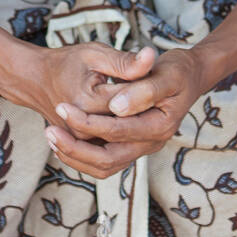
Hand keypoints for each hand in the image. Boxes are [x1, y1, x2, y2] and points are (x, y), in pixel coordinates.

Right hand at [18, 40, 157, 138]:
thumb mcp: (95, 54)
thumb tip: (151, 56)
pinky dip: (122, 145)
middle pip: (130, 130)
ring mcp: (81, 143)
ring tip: (137, 111)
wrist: (36, 82)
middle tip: (147, 98)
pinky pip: (107, 159)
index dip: (148, 91)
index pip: (134, 104)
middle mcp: (83, 130)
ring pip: (121, 148)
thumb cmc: (66, 64)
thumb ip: (124, 62)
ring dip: (135, 135)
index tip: (151, 79)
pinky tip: (127, 125)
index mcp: (90, 102)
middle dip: (143, 115)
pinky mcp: (82, 149)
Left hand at [46, 48, 204, 179]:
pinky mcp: (132, 146)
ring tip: (51, 137)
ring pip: (104, 166)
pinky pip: (105, 162)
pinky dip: (83, 157)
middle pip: (108, 159)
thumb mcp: (165, 72)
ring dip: (76, 156)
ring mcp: (141, 148)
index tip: (62, 106)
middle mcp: (151, 143)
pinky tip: (64, 142)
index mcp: (159, 126)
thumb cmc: (177, 70)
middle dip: (75, 148)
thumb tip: (117, 106)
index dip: (87, 122)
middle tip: (48, 131)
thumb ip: (142, 89)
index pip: (117, 131)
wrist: (189, 76)